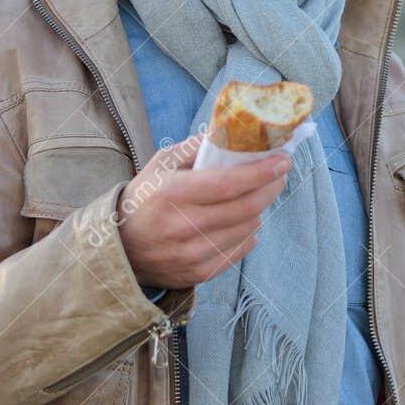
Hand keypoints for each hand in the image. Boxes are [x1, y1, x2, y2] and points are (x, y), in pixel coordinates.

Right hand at [116, 135, 292, 288]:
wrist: (120, 249)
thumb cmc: (145, 199)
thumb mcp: (161, 165)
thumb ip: (196, 147)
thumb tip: (233, 130)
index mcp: (173, 193)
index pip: (230, 183)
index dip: (262, 172)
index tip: (283, 160)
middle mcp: (184, 225)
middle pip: (247, 206)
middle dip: (271, 187)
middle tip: (279, 174)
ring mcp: (193, 253)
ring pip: (249, 227)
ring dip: (259, 208)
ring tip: (255, 196)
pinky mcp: (200, 273)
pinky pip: (242, 249)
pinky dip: (248, 232)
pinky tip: (241, 221)